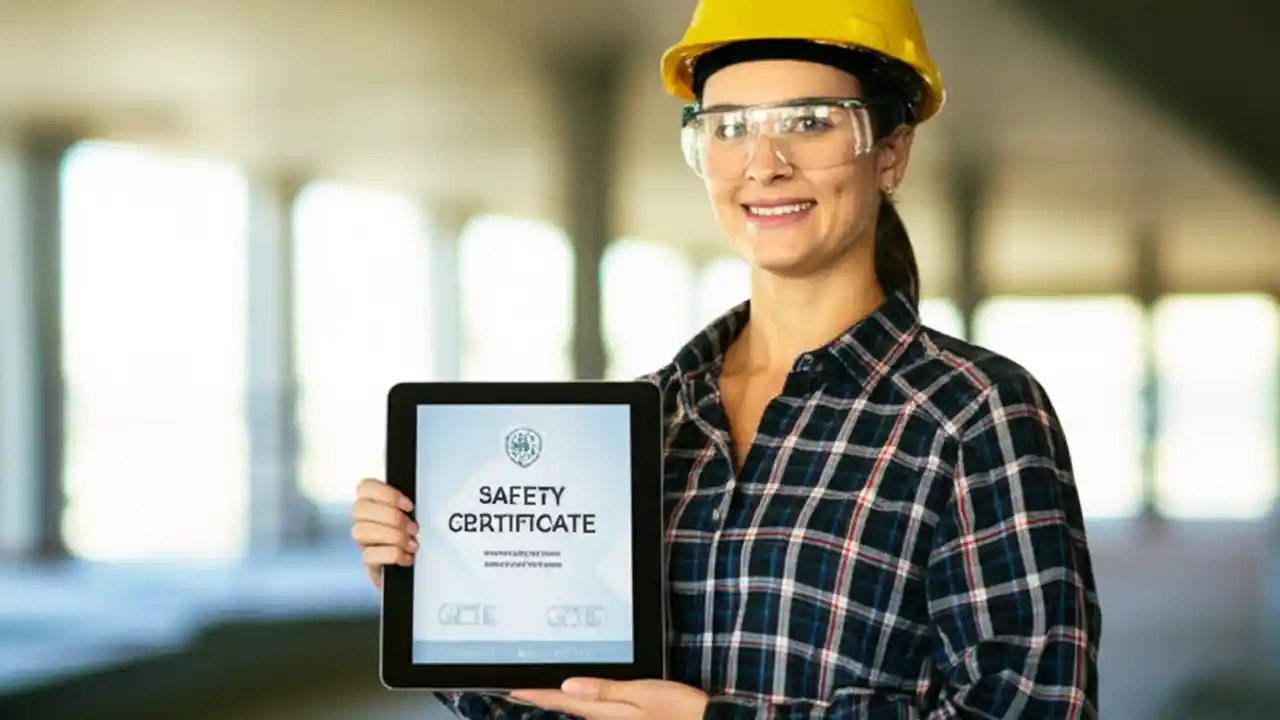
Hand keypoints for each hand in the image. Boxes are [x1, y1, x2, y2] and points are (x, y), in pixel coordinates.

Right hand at [350, 477, 418, 588]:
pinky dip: (392, 555)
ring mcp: (363, 542)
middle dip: (392, 517)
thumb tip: (421, 498)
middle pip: (360, 508)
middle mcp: (364, 521)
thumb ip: (408, 504)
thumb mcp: (414, 514)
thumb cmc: (413, 536)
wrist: (417, 568)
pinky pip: (369, 556)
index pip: (365, 487)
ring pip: (361, 531)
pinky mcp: (368, 562)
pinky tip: (406, 556)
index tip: (408, 505)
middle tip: (413, 527)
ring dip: (392, 536)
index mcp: (374, 503)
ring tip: (411, 543)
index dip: (387, 494)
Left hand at [510, 678, 707, 719]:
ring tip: (539, 696)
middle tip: (518, 691)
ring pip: (580, 715)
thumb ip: (604, 690)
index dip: (537, 696)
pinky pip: (596, 716)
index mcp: (606, 713)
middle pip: (568, 711)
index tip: (513, 690)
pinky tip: (578, 704)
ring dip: (560, 705)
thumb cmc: (681, 711)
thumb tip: (568, 685)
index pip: (563, 702)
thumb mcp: (643, 694)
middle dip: (544, 701)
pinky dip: (581, 709)